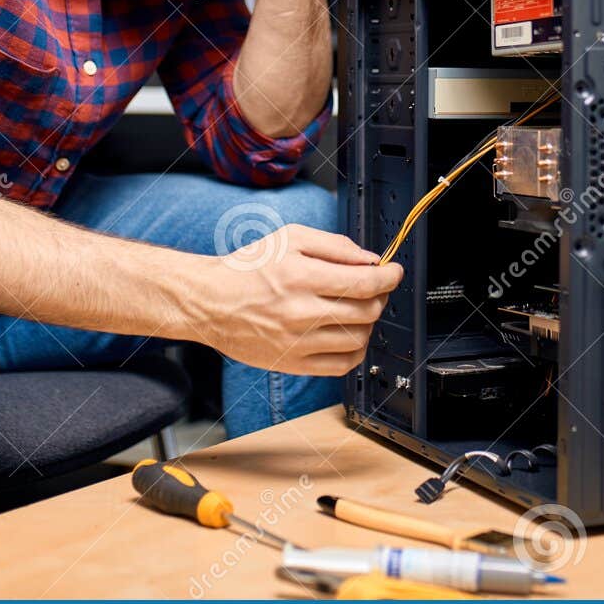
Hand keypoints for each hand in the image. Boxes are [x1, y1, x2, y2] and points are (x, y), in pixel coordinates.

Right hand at [202, 224, 402, 375]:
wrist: (208, 301)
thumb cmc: (246, 268)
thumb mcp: (289, 238)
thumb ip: (334, 245)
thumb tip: (369, 259)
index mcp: (301, 277)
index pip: (364, 282)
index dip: (389, 276)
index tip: (394, 272)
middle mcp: (300, 312)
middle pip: (366, 311)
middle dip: (381, 296)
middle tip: (376, 287)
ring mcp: (297, 342)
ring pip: (358, 339)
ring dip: (369, 323)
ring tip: (359, 309)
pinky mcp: (293, 363)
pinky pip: (341, 366)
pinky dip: (355, 351)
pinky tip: (349, 335)